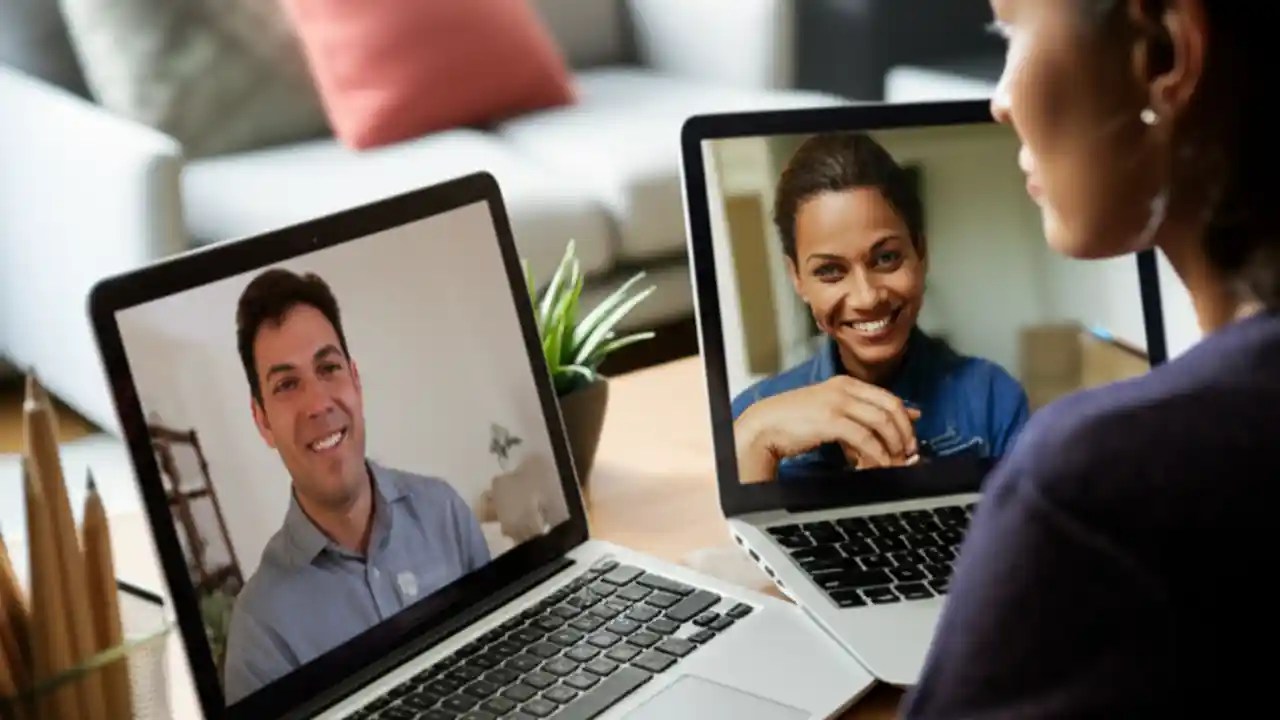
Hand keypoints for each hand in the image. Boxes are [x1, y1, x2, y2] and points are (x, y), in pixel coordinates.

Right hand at [735, 376, 921, 479]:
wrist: (765, 426)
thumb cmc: (796, 421)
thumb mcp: (834, 410)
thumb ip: (864, 412)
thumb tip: (907, 415)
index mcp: (847, 383)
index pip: (889, 398)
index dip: (906, 422)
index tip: (911, 442)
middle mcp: (845, 389)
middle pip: (891, 408)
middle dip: (905, 434)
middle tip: (909, 455)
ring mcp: (837, 402)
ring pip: (882, 422)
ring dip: (893, 446)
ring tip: (896, 464)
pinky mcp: (830, 420)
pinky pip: (865, 438)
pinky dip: (877, 454)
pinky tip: (879, 466)